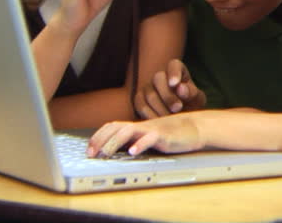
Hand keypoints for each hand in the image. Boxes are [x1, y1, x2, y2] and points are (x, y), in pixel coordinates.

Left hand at [86, 113, 203, 156]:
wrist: (193, 128)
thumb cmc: (169, 135)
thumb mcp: (147, 137)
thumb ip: (133, 141)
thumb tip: (114, 151)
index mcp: (135, 126)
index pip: (111, 127)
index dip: (97, 137)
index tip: (88, 149)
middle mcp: (140, 126)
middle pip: (115, 128)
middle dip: (100, 140)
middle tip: (91, 154)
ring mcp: (151, 129)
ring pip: (128, 132)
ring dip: (114, 142)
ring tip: (105, 154)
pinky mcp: (163, 135)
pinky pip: (149, 138)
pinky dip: (140, 144)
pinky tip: (132, 152)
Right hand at [134, 59, 206, 118]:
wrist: (180, 116)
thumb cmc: (191, 103)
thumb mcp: (196, 98)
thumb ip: (191, 92)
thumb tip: (181, 88)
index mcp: (176, 69)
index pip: (174, 65)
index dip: (173, 73)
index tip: (175, 83)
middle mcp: (159, 76)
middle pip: (158, 79)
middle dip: (168, 95)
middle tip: (178, 108)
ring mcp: (147, 87)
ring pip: (150, 95)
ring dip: (162, 108)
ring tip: (172, 119)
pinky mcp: (139, 100)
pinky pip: (142, 106)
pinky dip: (151, 115)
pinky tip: (161, 122)